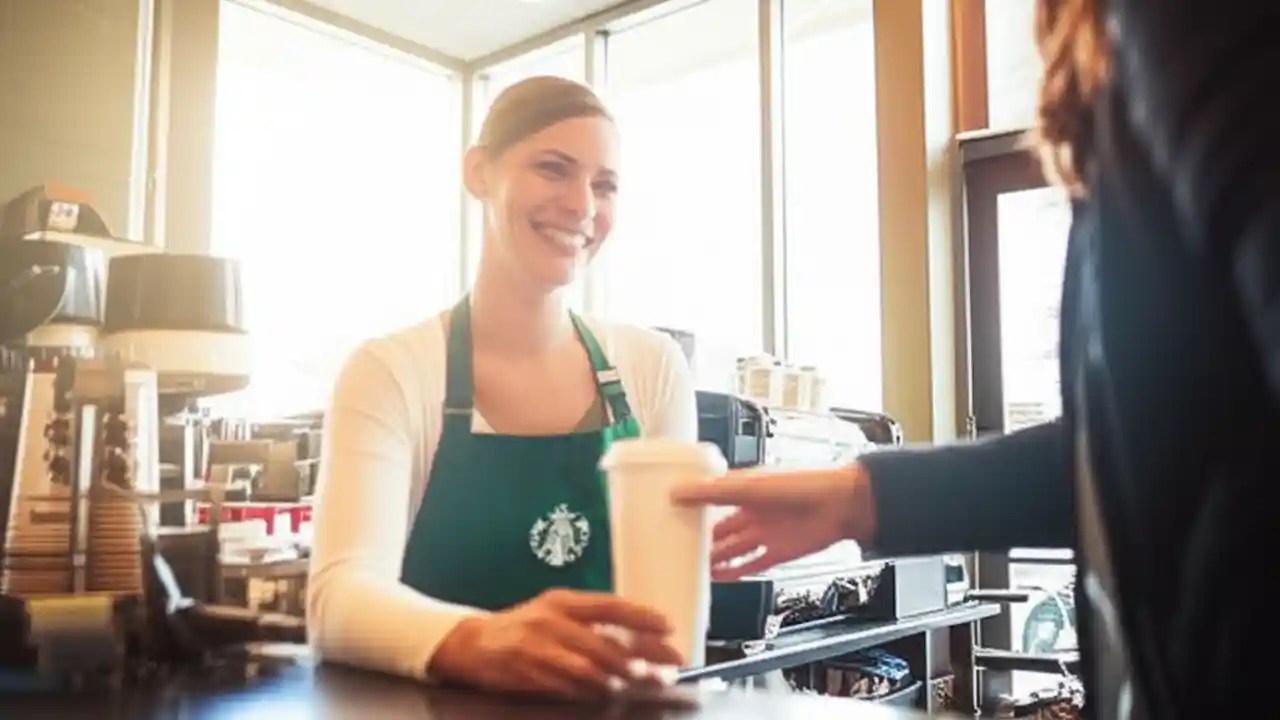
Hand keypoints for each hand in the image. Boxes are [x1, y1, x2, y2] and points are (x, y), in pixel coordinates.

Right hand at [428, 588, 683, 700]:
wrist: (472, 642)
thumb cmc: (525, 626)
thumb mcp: (556, 611)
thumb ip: (592, 622)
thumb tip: (640, 639)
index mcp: (564, 601)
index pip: (611, 606)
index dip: (642, 616)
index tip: (670, 626)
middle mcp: (552, 621)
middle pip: (605, 644)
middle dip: (639, 660)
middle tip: (665, 671)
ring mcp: (538, 648)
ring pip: (588, 669)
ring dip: (617, 680)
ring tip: (638, 683)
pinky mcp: (526, 672)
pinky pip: (566, 687)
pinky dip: (588, 692)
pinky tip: (602, 693)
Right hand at [671, 463, 876, 580]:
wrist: (840, 505)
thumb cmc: (799, 487)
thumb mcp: (749, 487)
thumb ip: (713, 492)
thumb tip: (676, 491)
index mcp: (744, 489)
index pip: (710, 498)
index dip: (691, 506)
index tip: (667, 513)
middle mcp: (752, 511)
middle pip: (720, 528)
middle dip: (700, 538)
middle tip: (673, 548)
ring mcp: (765, 533)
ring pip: (733, 549)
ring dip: (714, 559)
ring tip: (691, 567)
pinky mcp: (778, 553)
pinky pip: (752, 565)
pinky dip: (736, 572)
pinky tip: (719, 578)